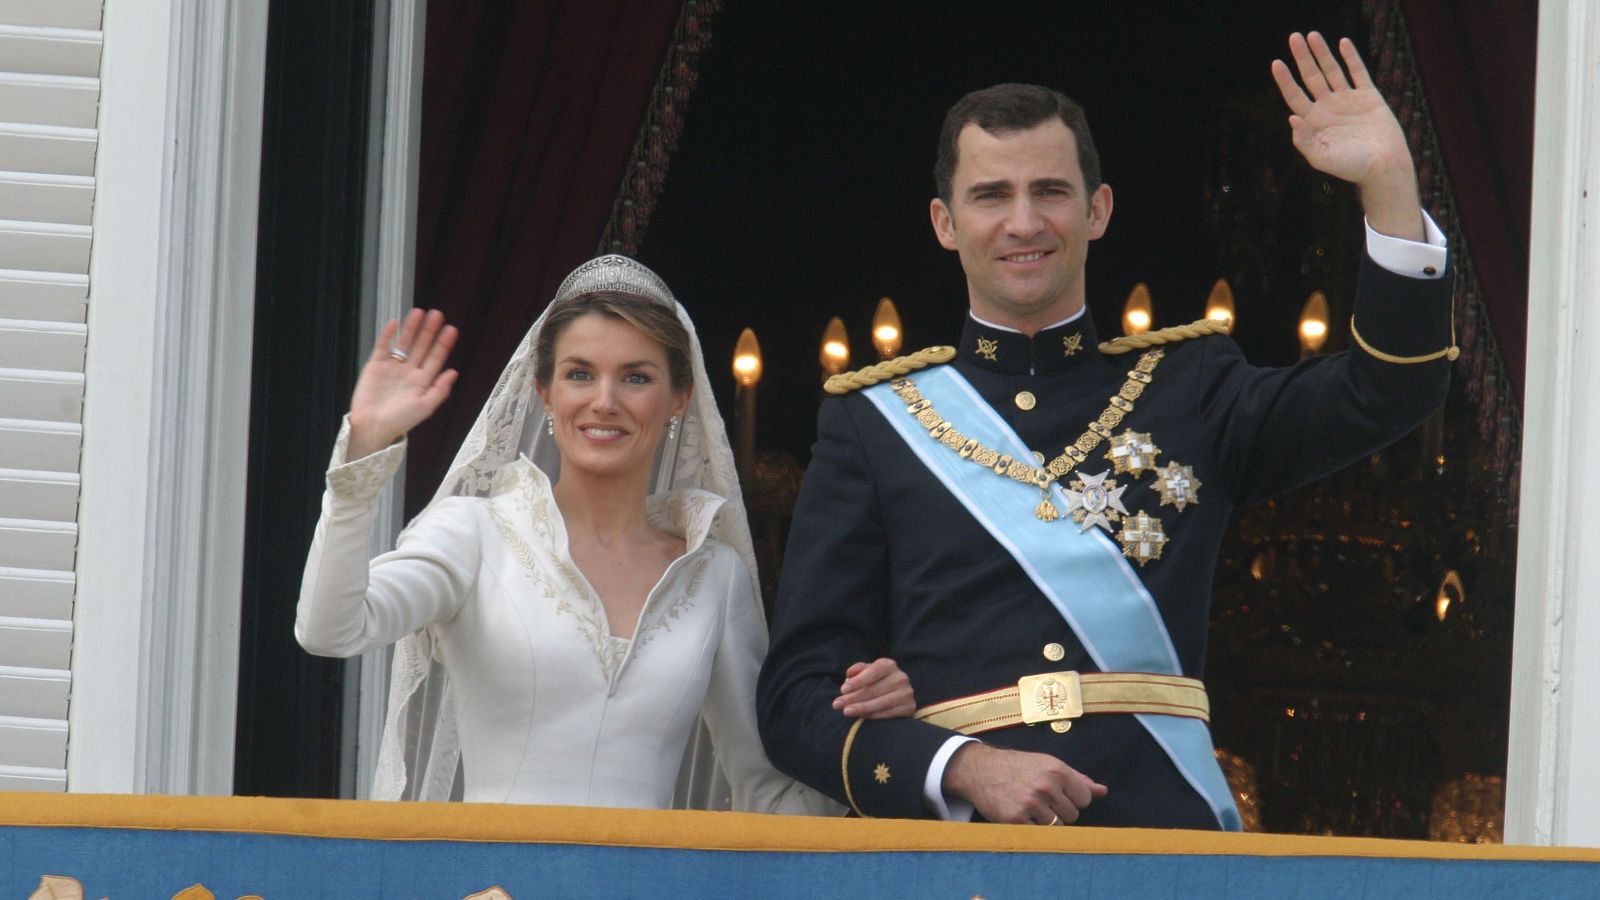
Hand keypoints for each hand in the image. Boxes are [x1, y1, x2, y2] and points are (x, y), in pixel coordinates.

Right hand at [347, 309, 459, 459]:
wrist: (372, 427)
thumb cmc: (400, 421)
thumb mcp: (425, 407)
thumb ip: (440, 389)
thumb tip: (454, 372)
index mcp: (422, 382)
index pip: (436, 358)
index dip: (443, 344)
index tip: (451, 329)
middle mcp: (409, 372)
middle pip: (422, 346)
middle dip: (429, 331)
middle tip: (437, 314)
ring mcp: (392, 367)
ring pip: (404, 343)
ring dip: (411, 328)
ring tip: (419, 313)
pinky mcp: (375, 366)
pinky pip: (382, 346)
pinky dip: (388, 335)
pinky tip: (395, 323)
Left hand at [833, 658, 915, 718]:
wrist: (895, 694)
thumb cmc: (875, 681)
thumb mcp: (866, 672)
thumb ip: (858, 670)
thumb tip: (849, 674)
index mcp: (889, 665)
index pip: (873, 671)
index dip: (858, 681)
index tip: (843, 689)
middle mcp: (901, 677)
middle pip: (875, 689)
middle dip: (854, 697)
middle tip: (837, 705)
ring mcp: (906, 693)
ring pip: (881, 702)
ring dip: (862, 708)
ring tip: (846, 712)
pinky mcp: (909, 707)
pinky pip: (889, 713)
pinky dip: (874, 716)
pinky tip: (862, 717)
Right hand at [942, 743, 1107, 824]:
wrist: (981, 770)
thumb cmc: (1019, 767)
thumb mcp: (1048, 764)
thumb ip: (1077, 779)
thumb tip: (1103, 791)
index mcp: (1057, 771)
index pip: (1084, 799)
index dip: (1073, 799)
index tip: (1058, 794)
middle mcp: (1045, 787)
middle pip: (1073, 816)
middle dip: (1060, 811)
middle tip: (1041, 800)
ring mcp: (1030, 804)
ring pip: (1057, 828)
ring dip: (1047, 822)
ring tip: (1031, 808)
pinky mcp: (1015, 820)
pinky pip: (1038, 835)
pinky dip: (1032, 829)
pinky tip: (1023, 816)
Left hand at [1271, 31, 1423, 239]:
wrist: (1383, 167)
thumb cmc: (1350, 167)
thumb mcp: (1321, 158)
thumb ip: (1304, 141)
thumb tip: (1292, 117)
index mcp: (1314, 121)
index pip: (1295, 95)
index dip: (1285, 80)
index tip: (1276, 63)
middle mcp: (1328, 107)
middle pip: (1311, 77)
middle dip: (1302, 57)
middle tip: (1294, 37)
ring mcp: (1348, 100)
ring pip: (1332, 70)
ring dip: (1322, 53)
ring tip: (1312, 35)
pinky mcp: (1368, 96)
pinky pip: (1358, 72)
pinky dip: (1351, 57)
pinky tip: (1343, 43)